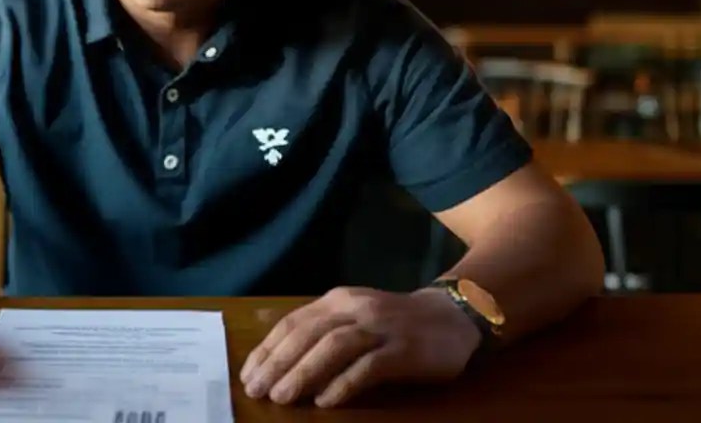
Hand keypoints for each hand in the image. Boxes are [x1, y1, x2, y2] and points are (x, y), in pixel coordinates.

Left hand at [239, 286, 480, 407]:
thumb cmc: (393, 323)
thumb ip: (321, 333)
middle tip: (257, 390)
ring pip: (334, 347)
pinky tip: (325, 401)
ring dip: (304, 372)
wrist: (452, 316)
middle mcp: (355, 309)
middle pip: (308, 334)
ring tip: (282, 398)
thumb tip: (277, 363)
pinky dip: (344, 383)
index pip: (293, 322)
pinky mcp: (404, 350)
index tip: (248, 375)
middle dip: (278, 363)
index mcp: (337, 300)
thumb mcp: (353, 317)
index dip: (268, 349)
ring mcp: (381, 328)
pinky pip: (368, 366)